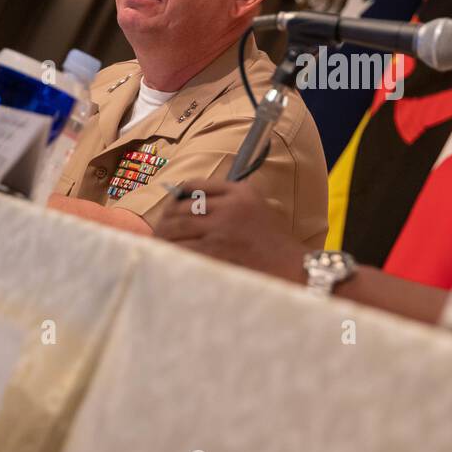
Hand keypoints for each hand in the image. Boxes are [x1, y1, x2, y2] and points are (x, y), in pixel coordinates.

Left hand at [156, 178, 306, 282]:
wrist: (292, 267)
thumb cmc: (272, 241)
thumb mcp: (256, 207)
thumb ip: (228, 200)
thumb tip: (184, 202)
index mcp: (240, 191)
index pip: (194, 185)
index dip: (176, 197)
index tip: (169, 209)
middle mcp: (230, 205)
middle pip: (182, 207)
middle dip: (165, 220)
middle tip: (159, 232)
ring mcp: (223, 228)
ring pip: (177, 227)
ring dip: (163, 237)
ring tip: (159, 246)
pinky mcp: (217, 251)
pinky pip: (183, 249)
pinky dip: (171, 253)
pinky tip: (168, 259)